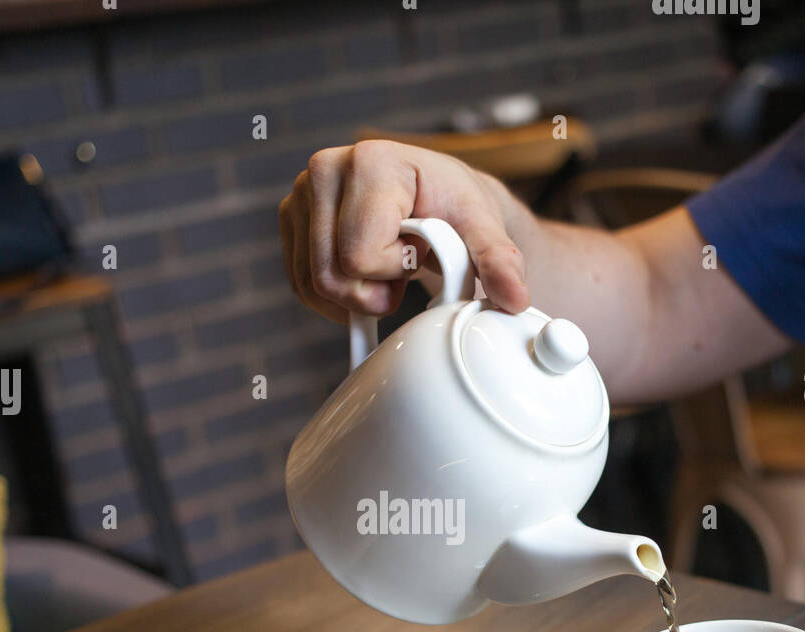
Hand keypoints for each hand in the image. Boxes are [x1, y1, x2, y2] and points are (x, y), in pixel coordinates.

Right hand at [279, 140, 529, 324]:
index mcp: (372, 161)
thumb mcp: (484, 231)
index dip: (395, 269)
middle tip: (405, 269)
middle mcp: (326, 169)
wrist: (436, 198)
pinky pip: (301, 285)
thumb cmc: (457, 209)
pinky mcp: (290, 218)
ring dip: (356, 293)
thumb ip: (499, 260)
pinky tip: (365, 277)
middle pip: (331, 275)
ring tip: (387, 268)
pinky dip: (335, 297)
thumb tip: (514, 297)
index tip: (420, 252)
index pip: (360, 254)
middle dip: (374, 289)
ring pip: (312, 285)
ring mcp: (301, 193)